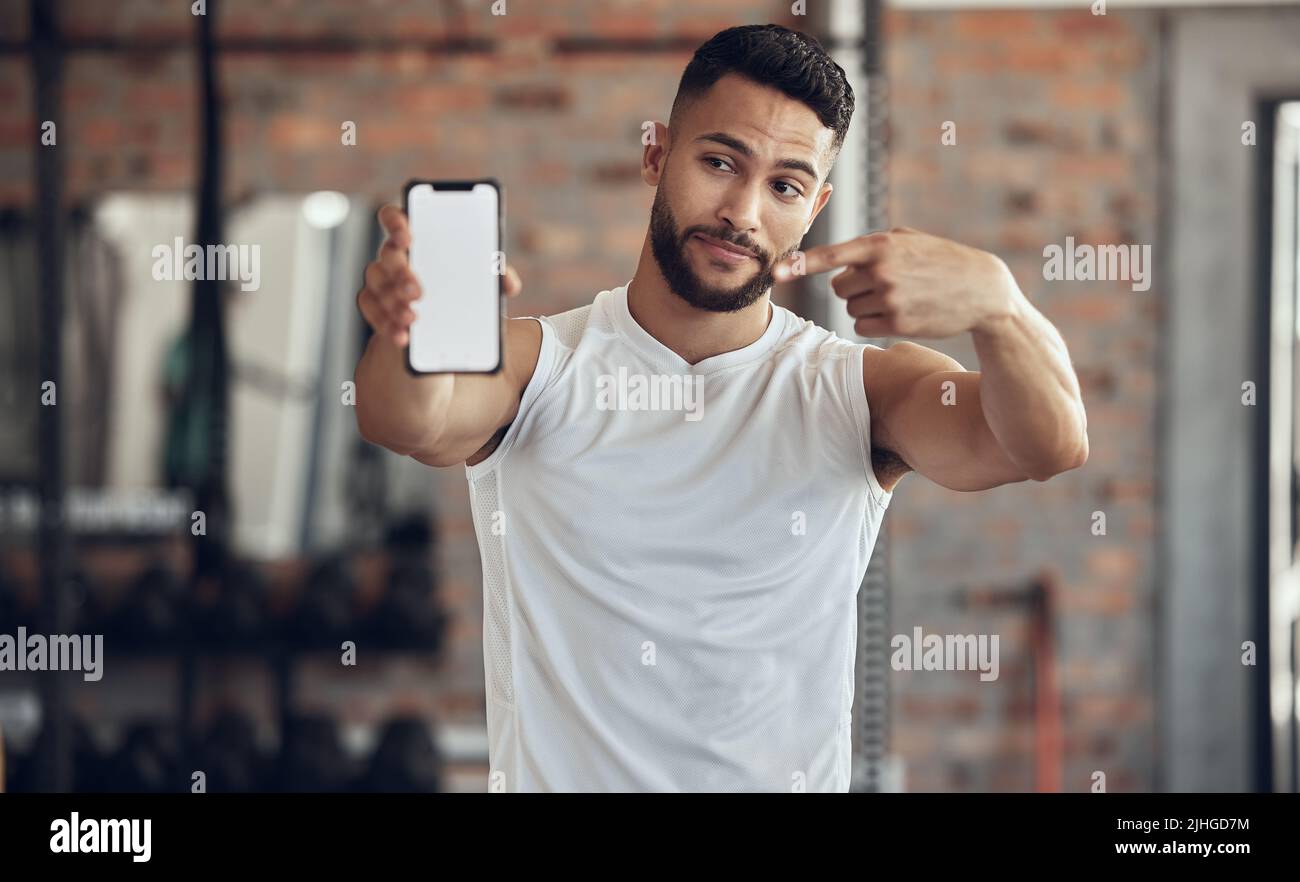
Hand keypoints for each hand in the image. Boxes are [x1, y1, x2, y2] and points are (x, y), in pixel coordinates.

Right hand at [357, 204, 522, 347]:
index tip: (408, 237)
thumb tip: (509, 282)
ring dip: (393, 302)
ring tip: (413, 319)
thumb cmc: (461, 291)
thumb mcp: (482, 284)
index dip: (395, 221)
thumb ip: (497, 277)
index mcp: (417, 239)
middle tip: (418, 292)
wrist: (444, 329)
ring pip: (375, 284)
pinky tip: (403, 337)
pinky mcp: (375, 305)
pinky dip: (387, 325)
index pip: (394, 217)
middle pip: (386, 254)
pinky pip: (371, 311)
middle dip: (400, 271)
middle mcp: (394, 256)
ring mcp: (381, 280)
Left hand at [771, 226, 1020, 338]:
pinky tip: (900, 312)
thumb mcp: (910, 239)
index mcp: (882, 245)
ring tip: (899, 295)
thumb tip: (840, 259)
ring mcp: (889, 298)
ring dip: (866, 305)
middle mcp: (882, 271)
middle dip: (854, 287)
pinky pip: (862, 326)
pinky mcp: (897, 323)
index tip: (777, 272)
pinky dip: (874, 322)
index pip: (832, 255)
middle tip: (885, 282)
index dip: (801, 264)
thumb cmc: (942, 260)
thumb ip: (874, 243)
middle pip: (838, 287)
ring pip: (851, 308)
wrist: (982, 290)